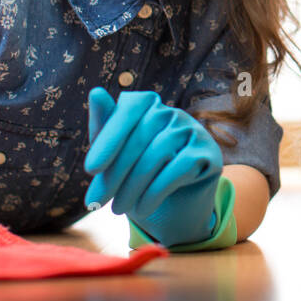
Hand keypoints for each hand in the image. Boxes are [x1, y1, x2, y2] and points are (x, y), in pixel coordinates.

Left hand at [84, 88, 223, 246]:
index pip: (130, 108)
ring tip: (118, 209)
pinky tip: (142, 209)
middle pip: (142, 135)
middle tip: (96, 203)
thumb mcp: (115, 156)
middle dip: (115, 173)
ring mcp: (194, 130)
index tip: (90, 170)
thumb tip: (96, 91)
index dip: (110, 138)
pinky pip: (181, 166)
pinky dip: (156, 191)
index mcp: (149, 105)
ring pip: (159, 152)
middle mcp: (173, 112)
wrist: (172, 208)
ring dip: (133, 186)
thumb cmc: (137, 177)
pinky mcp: (210, 152)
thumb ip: (105, 127)